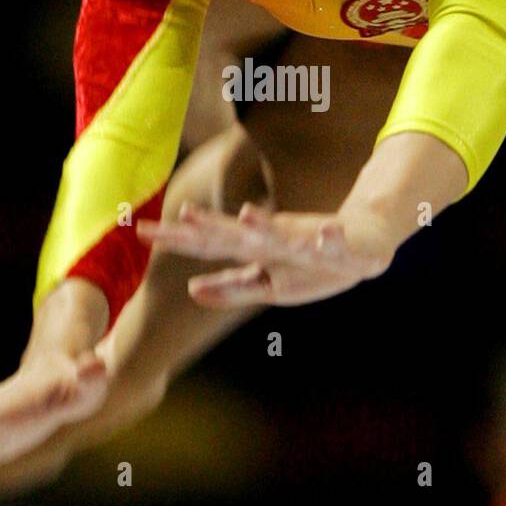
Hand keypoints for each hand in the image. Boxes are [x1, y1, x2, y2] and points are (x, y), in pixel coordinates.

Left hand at [136, 201, 394, 306]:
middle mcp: (273, 239)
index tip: (140, 231)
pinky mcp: (337, 242)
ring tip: (245, 215)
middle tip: (180, 215)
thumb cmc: (309, 265)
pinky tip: (327, 232)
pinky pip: (333, 241)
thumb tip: (192, 289)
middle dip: (208, 226)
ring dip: (264, 224)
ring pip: (282, 233)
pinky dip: (330, 237)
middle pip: (235, 234)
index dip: (176, 238)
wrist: (364, 242)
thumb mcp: (265, 283)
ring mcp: (304, 239)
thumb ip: (230, 287)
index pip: (207, 243)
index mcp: (254, 248)